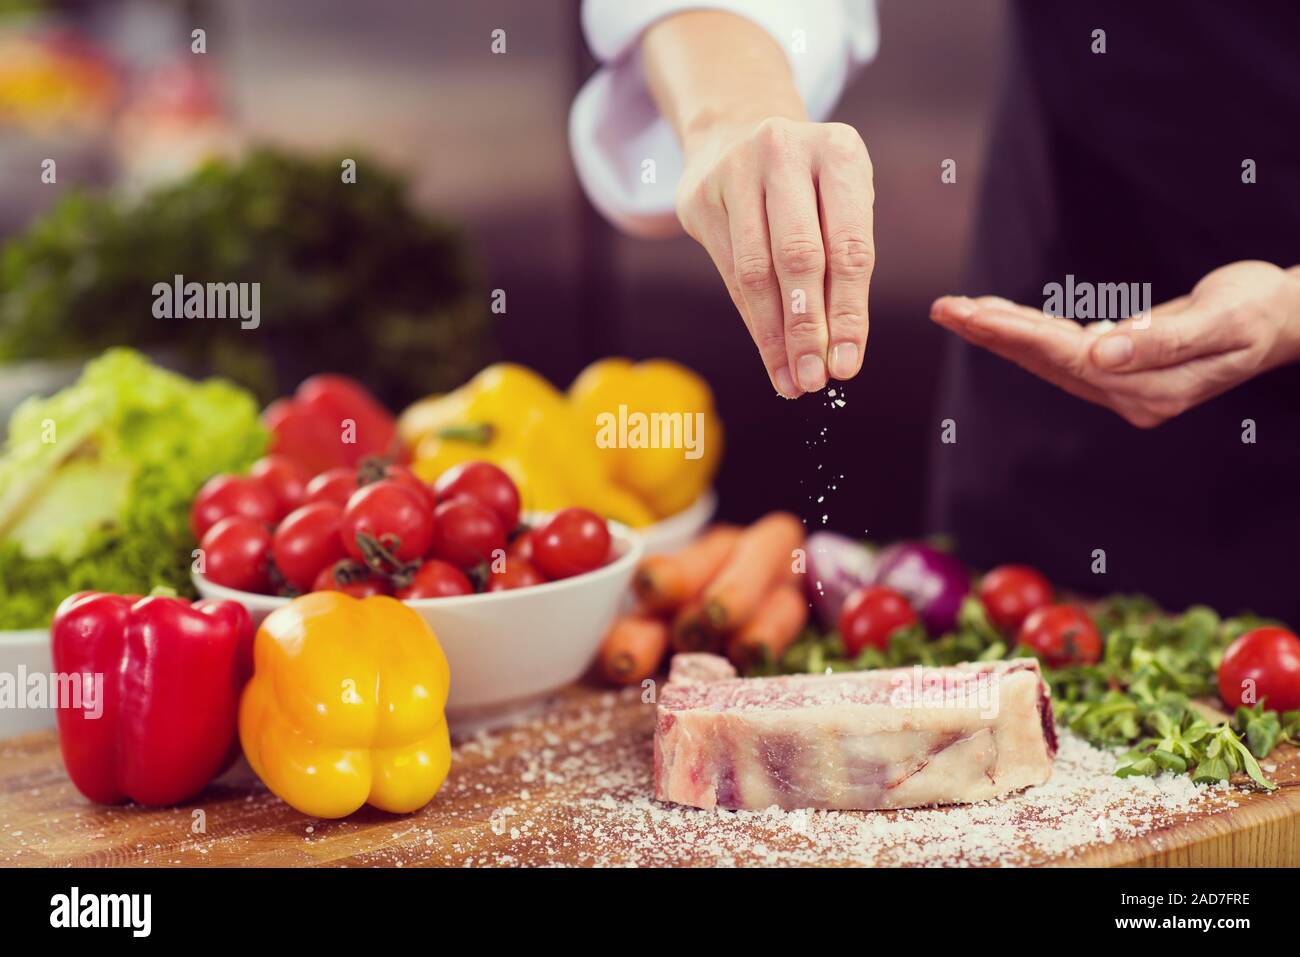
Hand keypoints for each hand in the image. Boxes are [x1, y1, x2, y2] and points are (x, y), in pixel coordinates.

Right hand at [676, 117, 874, 397]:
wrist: (737, 132)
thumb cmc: (808, 184)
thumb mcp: (841, 204)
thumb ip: (843, 267)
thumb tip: (836, 353)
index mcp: (838, 151)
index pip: (849, 246)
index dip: (848, 313)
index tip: (847, 365)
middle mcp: (784, 152)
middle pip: (797, 257)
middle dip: (807, 328)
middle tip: (814, 380)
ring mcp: (735, 171)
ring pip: (755, 272)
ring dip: (775, 336)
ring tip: (791, 380)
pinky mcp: (699, 197)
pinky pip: (729, 274)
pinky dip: (754, 322)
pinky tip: (770, 356)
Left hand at [929, 261, 1299, 427]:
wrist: (1286, 318)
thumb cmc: (1259, 311)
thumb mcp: (1220, 321)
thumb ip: (1160, 342)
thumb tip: (1099, 353)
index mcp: (1148, 390)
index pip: (1066, 358)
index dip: (1014, 334)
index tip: (970, 314)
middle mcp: (1128, 394)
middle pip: (1045, 361)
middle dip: (992, 333)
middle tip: (943, 308)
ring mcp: (1124, 385)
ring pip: (1048, 357)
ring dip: (1002, 333)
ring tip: (957, 310)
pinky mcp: (1122, 368)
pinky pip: (1064, 351)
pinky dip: (1029, 332)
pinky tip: (1000, 318)